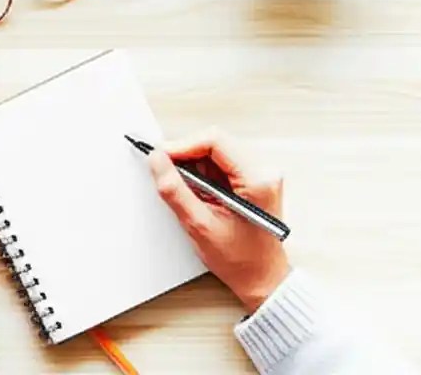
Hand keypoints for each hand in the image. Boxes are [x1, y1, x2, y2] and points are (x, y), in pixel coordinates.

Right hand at [148, 132, 289, 312]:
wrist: (262, 279)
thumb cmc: (240, 260)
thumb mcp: (199, 225)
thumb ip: (175, 190)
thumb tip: (157, 161)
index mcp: (257, 180)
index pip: (215, 141)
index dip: (182, 145)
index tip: (160, 156)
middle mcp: (263, 172)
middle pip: (215, 144)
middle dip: (186, 156)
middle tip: (165, 172)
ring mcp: (260, 175)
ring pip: (215, 153)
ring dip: (194, 167)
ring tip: (186, 192)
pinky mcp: (253, 181)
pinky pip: (220, 165)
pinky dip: (203, 175)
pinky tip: (198, 194)